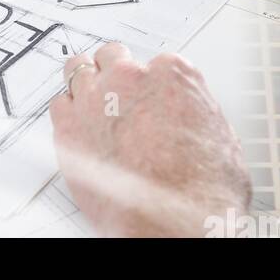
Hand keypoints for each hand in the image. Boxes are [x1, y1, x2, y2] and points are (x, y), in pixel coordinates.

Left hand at [49, 43, 250, 236]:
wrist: (172, 222)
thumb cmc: (201, 189)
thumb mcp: (220, 140)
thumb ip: (196, 117)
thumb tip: (192, 125)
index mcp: (172, 75)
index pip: (157, 62)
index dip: (153, 83)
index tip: (152, 98)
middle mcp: (130, 79)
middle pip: (113, 58)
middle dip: (116, 74)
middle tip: (119, 94)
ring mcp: (95, 100)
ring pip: (79, 71)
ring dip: (86, 84)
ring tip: (90, 99)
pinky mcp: (68, 128)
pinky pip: (59, 105)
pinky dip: (66, 113)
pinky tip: (75, 124)